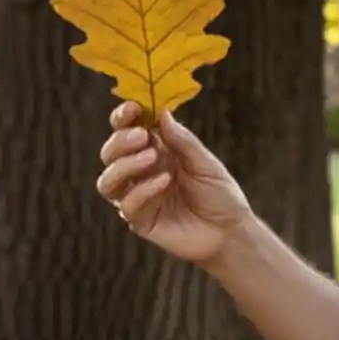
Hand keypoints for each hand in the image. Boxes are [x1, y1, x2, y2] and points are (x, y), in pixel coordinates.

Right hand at [97, 101, 251, 266]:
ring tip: (151, 157)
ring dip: (124, 165)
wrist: (230, 231)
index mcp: (155, 151)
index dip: (124, 116)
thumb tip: (162, 112)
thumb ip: (183, 140)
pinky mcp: (141, 221)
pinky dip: (142, 190)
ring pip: (108, 181)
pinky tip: (164, 182)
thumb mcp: (205, 162)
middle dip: (120, 141)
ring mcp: (138, 197)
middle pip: (110, 153)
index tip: (133, 107)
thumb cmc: (219, 193)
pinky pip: (127, 205)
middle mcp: (141, 173)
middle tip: (142, 136)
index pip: (127, 130)